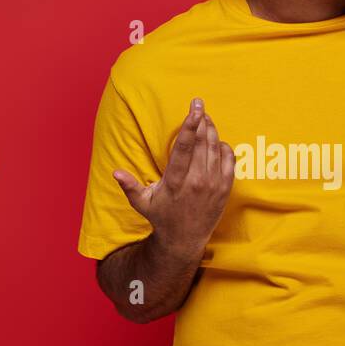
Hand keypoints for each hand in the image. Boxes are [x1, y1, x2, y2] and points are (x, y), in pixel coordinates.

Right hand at [112, 98, 234, 255]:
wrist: (185, 240)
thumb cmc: (162, 218)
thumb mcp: (142, 203)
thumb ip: (129, 186)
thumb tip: (114, 172)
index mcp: (175, 181)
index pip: (184, 147)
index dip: (190, 124)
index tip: (194, 107)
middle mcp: (197, 182)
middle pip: (202, 142)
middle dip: (202, 120)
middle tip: (199, 105)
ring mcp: (213, 185)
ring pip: (216, 148)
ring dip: (211, 130)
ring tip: (205, 118)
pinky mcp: (225, 189)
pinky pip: (229, 160)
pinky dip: (224, 147)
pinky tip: (216, 141)